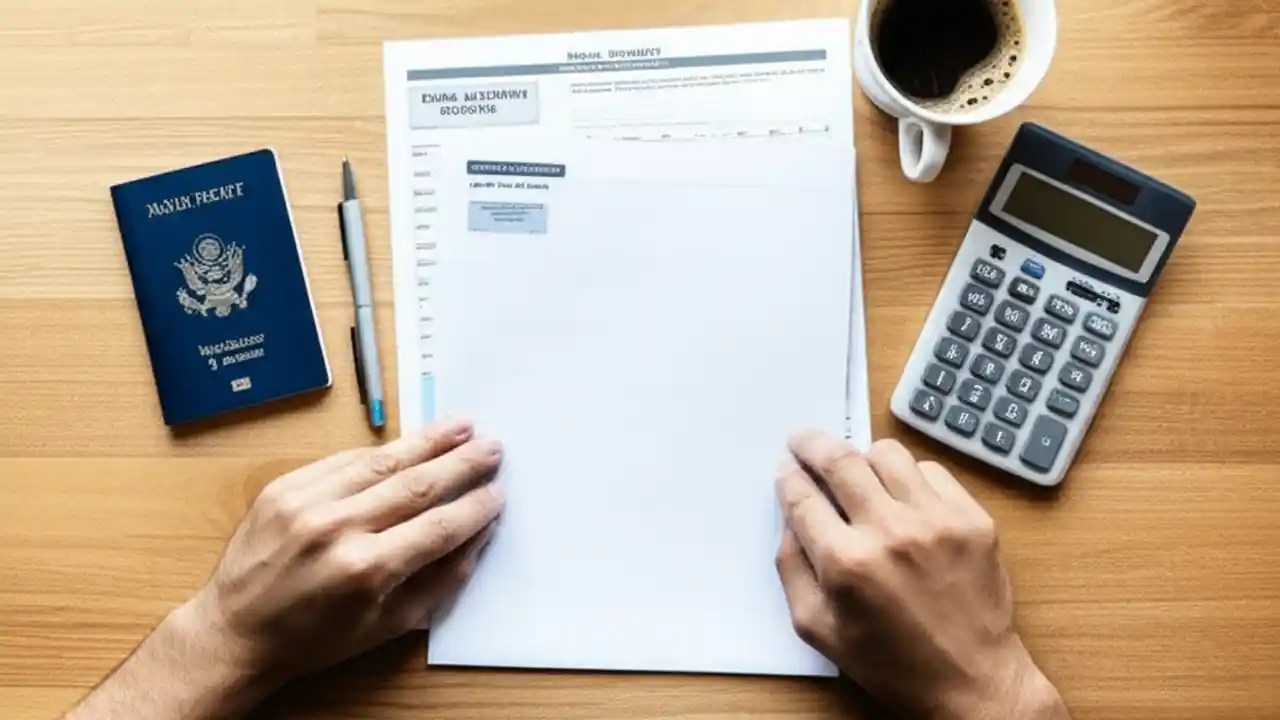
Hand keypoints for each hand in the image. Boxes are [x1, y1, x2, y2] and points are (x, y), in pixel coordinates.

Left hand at [189, 419, 503, 685]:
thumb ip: (440, 580)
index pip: (439, 527)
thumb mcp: (388, 626)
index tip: (498, 493)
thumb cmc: (315, 639)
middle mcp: (338, 529)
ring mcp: (307, 502)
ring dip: (427, 441)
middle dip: (461, 464)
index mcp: (367, 570)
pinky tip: (408, 443)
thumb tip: (478, 536)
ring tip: (461, 426)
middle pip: (417, 485)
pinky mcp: (284, 487)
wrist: (234, 632)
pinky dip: (380, 451)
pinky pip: (344, 460)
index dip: (475, 508)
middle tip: (492, 447)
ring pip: (382, 461)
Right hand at [775, 431, 1068, 719]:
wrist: (970, 681)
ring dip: (863, 456)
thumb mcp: (818, 628)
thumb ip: (792, 569)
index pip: (802, 496)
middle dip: (812, 444)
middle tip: (803, 440)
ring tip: (858, 470)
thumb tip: (791, 520)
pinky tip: (903, 496)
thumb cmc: (892, 662)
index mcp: (846, 563)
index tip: (786, 469)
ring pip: (887, 454)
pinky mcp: (972, 520)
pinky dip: (910, 476)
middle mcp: (890, 533)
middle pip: (840, 460)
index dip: (788, 476)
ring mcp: (936, 522)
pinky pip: (932, 471)